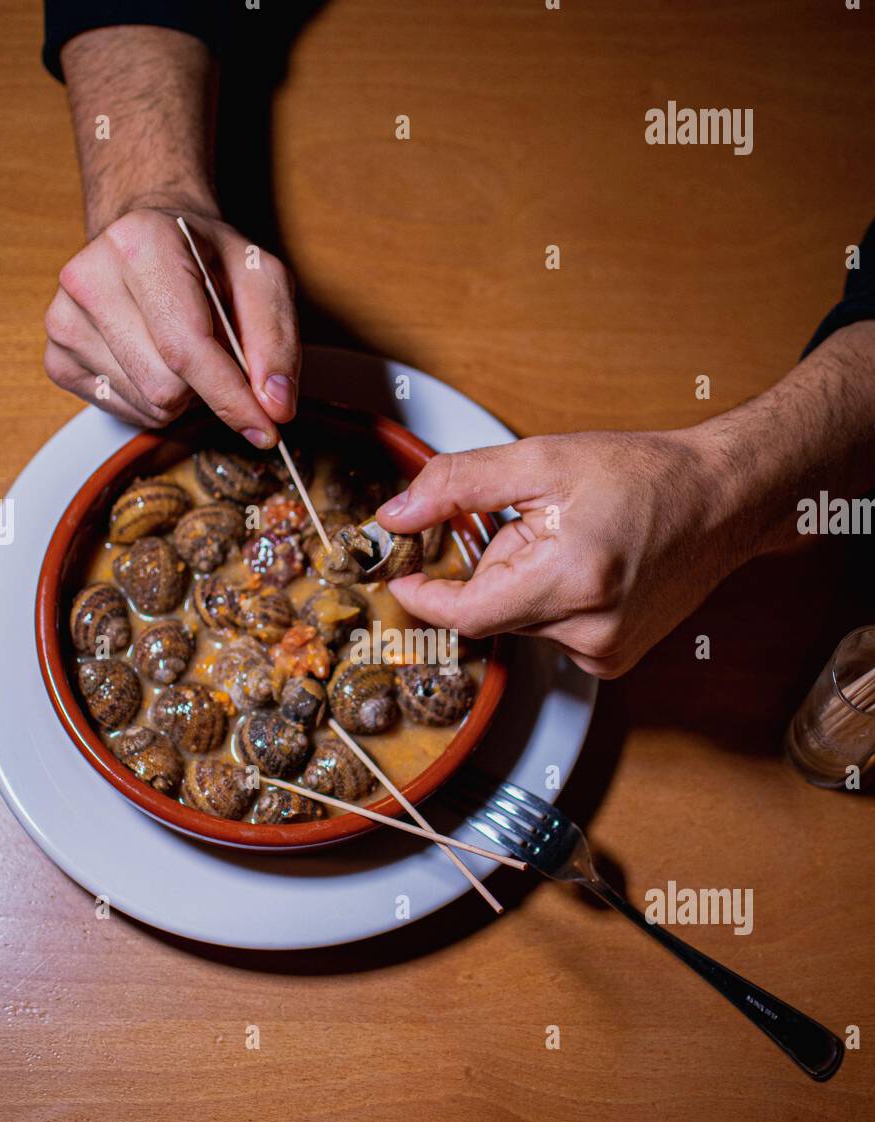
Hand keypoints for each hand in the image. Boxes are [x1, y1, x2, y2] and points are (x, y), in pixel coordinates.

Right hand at [44, 206, 298, 442]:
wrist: (151, 242)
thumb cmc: (208, 260)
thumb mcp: (262, 279)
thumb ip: (276, 342)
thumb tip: (275, 407)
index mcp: (140, 242)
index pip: (185, 347)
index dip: (231, 397)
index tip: (266, 428)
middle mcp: (88, 277)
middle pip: (166, 386)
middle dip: (206, 387)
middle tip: (216, 354)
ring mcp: (63, 321)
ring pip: (148, 405)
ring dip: (183, 396)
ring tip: (182, 351)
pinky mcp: (57, 360)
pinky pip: (125, 413)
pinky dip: (153, 402)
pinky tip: (154, 361)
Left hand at [377, 428, 745, 677]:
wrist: (723, 500)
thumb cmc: (647, 476)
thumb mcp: (543, 460)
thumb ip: (459, 485)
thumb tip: (397, 514)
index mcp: (571, 581)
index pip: (467, 615)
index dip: (425, 596)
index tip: (400, 576)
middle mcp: (590, 631)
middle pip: (494, 613)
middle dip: (496, 569)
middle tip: (537, 524)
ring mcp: (605, 653)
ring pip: (522, 623)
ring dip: (527, 586)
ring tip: (576, 545)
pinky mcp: (614, 660)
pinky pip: (552, 634)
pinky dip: (554, 604)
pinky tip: (591, 572)